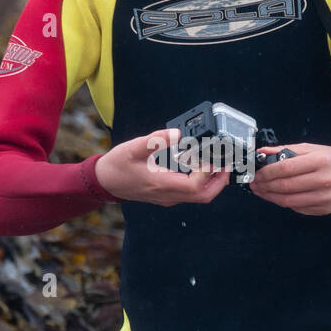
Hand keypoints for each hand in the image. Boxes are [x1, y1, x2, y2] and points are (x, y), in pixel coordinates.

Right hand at [95, 128, 233, 205]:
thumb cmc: (117, 166)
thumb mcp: (133, 148)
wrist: (105, 182)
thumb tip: (177, 133)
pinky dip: (202, 182)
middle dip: (219, 181)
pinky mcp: (167, 195)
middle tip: (226, 163)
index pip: (195, 186)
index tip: (211, 156)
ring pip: (199, 197)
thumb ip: (155, 140)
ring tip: (217, 162)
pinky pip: (190, 194)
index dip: (208, 173)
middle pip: (204, 196)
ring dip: (213, 182)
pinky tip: (200, 166)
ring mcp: (168, 198)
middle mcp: (168, 195)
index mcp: (161, 184)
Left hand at [248, 142, 330, 215]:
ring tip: (260, 191)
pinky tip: (276, 196)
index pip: (286, 167)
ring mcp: (324, 197)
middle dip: (264, 186)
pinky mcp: (323, 209)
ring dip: (269, 197)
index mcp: (320, 160)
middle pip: (285, 186)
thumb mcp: (311, 149)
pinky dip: (283, 202)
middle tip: (254, 183)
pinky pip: (297, 208)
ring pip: (288, 201)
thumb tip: (262, 152)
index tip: (256, 173)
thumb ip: (285, 150)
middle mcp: (323, 180)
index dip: (267, 172)